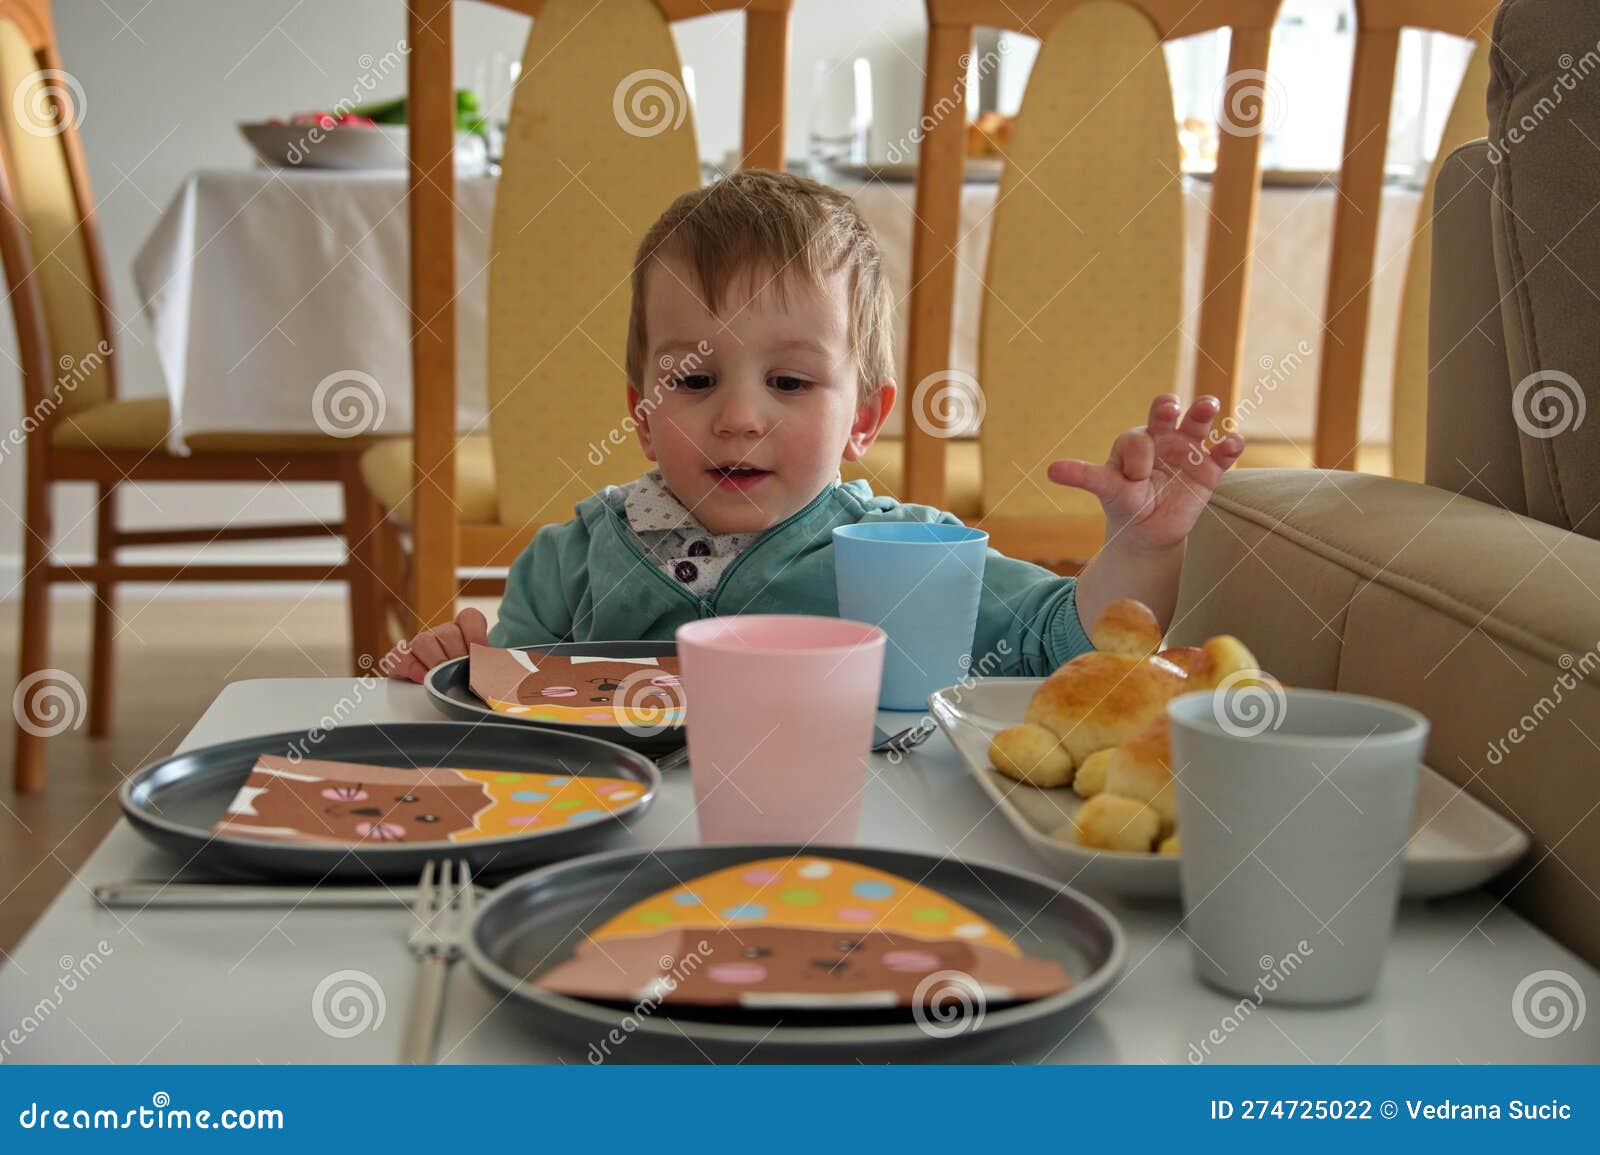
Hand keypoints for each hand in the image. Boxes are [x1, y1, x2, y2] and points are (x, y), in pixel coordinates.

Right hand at [382, 607, 490, 682]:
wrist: (449, 689)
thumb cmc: (469, 679)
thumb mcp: (486, 671)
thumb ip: (493, 667)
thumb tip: (503, 676)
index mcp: (464, 630)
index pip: (470, 618)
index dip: (475, 636)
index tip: (479, 655)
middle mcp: (441, 634)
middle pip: (447, 633)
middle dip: (456, 656)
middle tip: (462, 674)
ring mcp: (420, 645)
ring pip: (423, 641)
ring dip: (435, 663)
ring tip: (443, 679)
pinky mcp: (402, 659)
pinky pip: (400, 656)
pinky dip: (410, 668)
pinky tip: (422, 679)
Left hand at [1046, 394, 1243, 553]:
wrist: (1149, 531)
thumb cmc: (1125, 504)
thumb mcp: (1107, 491)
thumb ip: (1087, 477)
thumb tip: (1050, 470)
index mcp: (1135, 440)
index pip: (1137, 439)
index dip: (1138, 458)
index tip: (1135, 478)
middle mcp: (1162, 438)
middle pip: (1165, 413)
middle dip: (1166, 407)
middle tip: (1168, 408)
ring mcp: (1187, 451)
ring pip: (1197, 423)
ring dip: (1202, 411)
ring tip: (1208, 405)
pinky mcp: (1210, 469)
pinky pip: (1222, 454)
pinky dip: (1229, 445)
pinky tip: (1232, 442)